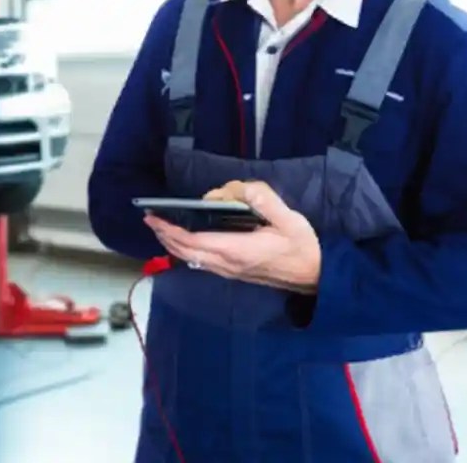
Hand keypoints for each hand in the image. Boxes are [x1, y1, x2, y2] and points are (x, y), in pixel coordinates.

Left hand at [144, 180, 321, 292]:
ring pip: (191, 259)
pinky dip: (186, 250)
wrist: (316, 276)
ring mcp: (229, 272)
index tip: (153, 215)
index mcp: (235, 250)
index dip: (169, 229)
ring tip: (161, 227)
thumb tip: (235, 189)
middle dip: (165, 235)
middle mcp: (226, 264)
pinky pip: (200, 262)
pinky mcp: (233, 273)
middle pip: (185, 252)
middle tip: (150, 218)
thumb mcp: (288, 217)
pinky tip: (184, 241)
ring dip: (173, 244)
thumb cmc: (302, 246)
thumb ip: (262, 199)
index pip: (192, 241)